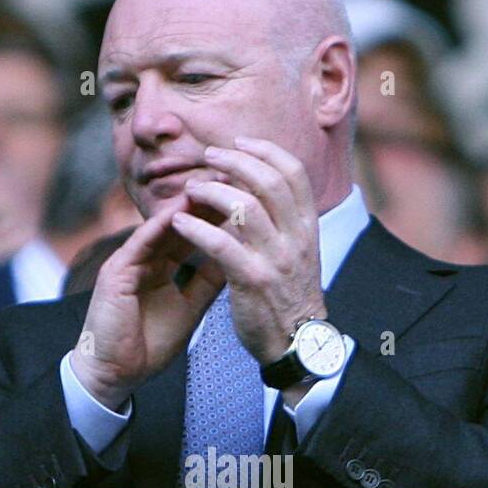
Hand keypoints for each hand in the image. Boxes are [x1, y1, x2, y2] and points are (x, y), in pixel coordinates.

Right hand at [69, 194, 225, 408]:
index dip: (216, 214)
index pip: (192, 231)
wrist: (116, 373)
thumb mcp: (190, 309)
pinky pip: (141, 242)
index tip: (245, 198)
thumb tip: (236, 259)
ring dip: (186, 204)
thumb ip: (208, 282)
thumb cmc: (148, 345)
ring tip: (212, 184)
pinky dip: (160, 225)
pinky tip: (181, 208)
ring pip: (161, 225)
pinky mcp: (116, 271)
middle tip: (234, 178)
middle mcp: (144, 256)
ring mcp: (129, 261)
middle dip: (205, 199)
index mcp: (161, 265)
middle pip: (178, 220)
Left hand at [169, 137, 326, 366]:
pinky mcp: (253, 281)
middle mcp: (297, 238)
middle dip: (235, 161)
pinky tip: (179, 223)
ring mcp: (276, 259)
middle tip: (208, 157)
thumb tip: (262, 190)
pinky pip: (222, 244)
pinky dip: (197, 229)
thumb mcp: (300, 254)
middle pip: (268, 181)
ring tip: (190, 189)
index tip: (239, 142)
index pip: (293, 173)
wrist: (297, 344)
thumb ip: (285, 223)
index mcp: (308, 227)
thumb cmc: (289, 298)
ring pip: (244, 207)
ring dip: (212, 191)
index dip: (265, 150)